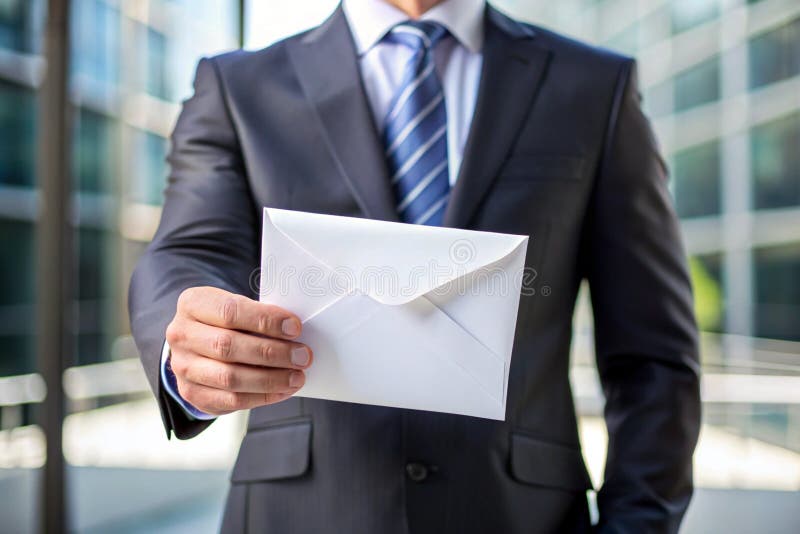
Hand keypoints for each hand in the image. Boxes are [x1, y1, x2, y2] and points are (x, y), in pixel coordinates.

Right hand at [165, 286, 311, 415]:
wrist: (198, 344)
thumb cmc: (228, 322)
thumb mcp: (238, 306)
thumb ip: (259, 315)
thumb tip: (294, 331)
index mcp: (192, 304)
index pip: (230, 311)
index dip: (265, 321)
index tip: (295, 327)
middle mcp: (181, 334)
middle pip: (228, 346)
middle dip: (272, 352)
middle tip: (302, 356)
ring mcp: (183, 366)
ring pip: (229, 377)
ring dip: (270, 379)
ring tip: (297, 376)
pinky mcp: (191, 393)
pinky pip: (230, 400)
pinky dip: (262, 396)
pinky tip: (283, 390)